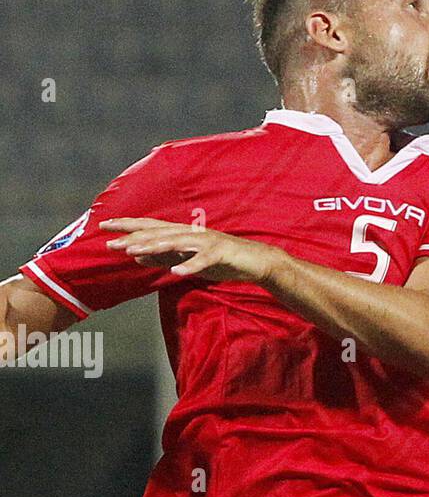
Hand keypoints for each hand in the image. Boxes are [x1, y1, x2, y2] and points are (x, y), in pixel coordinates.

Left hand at [100, 217, 283, 283]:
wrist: (256, 261)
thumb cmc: (222, 260)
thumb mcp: (187, 260)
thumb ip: (163, 257)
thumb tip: (136, 255)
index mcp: (184, 234)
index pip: (151, 227)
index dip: (128, 226)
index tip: (104, 226)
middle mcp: (193, 234)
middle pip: (160, 232)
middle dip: (134, 236)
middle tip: (110, 241)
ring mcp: (207, 242)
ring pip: (177, 242)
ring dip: (156, 246)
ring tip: (135, 252)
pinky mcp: (221, 253)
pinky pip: (204, 260)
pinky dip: (191, 264)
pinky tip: (177, 270)